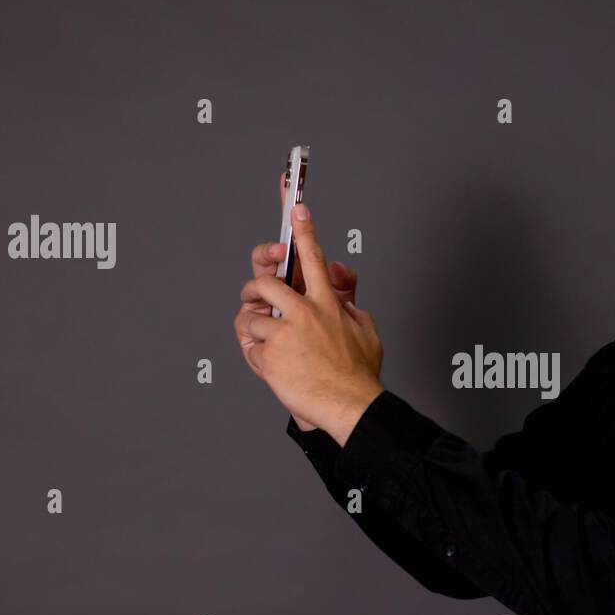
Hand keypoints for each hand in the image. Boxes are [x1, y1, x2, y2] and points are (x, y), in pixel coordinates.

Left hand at [235, 201, 383, 445]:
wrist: (349, 405)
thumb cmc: (358, 372)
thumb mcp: (364, 326)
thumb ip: (347, 298)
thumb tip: (337, 278)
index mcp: (327, 303)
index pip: (313, 257)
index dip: (304, 230)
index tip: (296, 210)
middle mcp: (304, 313)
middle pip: (265, 281)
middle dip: (255, 288)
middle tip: (258, 298)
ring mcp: (284, 334)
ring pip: (251, 315)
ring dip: (256, 330)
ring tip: (269, 344)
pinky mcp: (269, 356)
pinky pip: (249, 345)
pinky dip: (256, 356)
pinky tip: (274, 365)